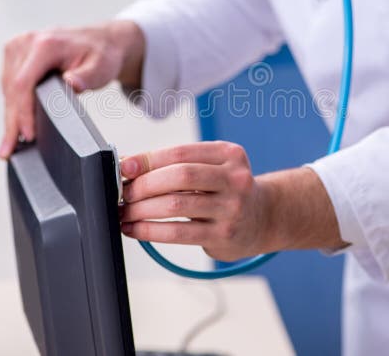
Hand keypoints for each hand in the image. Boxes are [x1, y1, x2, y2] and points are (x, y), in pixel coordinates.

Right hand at [0, 20, 143, 157]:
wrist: (100, 41)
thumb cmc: (102, 54)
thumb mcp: (102, 66)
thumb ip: (88, 76)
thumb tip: (72, 83)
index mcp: (45, 44)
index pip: (23, 83)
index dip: (23, 111)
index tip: (28, 134)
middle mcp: (26, 42)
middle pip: (11, 89)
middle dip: (11, 122)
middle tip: (7, 151)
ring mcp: (18, 47)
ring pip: (7, 89)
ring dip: (9, 117)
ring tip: (8, 145)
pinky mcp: (15, 55)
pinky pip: (9, 85)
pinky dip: (12, 106)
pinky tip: (13, 126)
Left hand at [119, 141, 271, 261]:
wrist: (263, 218)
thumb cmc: (227, 190)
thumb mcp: (212, 168)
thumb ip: (177, 164)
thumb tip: (129, 165)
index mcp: (229, 154)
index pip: (181, 152)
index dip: (148, 159)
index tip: (125, 166)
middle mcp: (235, 179)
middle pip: (179, 176)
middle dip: (144, 185)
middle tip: (124, 193)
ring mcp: (231, 208)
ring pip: (176, 205)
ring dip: (142, 209)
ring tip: (124, 212)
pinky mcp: (223, 235)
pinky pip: (178, 233)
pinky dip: (150, 231)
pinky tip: (135, 229)